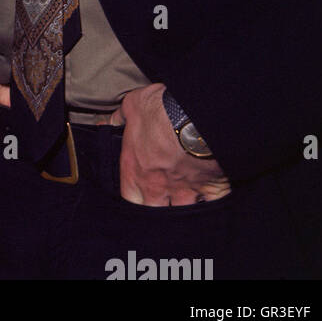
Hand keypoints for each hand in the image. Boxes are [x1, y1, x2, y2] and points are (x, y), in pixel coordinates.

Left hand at [112, 82, 230, 206]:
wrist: (191, 112)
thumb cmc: (158, 109)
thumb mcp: (131, 107)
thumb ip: (119, 118)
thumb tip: (108, 122)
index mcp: (136, 169)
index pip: (129, 199)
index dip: (134, 199)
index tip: (138, 195)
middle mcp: (158, 185)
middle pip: (155, 212)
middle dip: (157, 208)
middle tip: (161, 200)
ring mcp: (185, 189)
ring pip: (183, 213)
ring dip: (184, 209)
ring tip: (186, 202)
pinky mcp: (210, 187)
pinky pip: (213, 205)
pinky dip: (213, 205)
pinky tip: (212, 202)